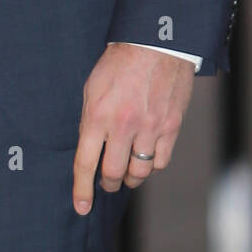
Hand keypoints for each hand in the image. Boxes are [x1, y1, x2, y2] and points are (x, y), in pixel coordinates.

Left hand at [72, 42, 194, 213]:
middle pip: (114, 173)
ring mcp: (149, 128)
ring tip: (126, 172)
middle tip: (108, 181)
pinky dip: (151, 164)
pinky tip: (146, 156)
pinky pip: (160, 161)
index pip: (85, 162)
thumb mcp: (92, 87)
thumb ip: (90, 119)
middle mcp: (123, 126)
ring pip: (139, 172)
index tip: (81, 207)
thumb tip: (91, 148)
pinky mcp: (170, 127)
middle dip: (108, 183)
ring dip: (130, 177)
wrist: (155, 45)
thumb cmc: (119, 63)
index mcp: (97, 115)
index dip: (82, 189)